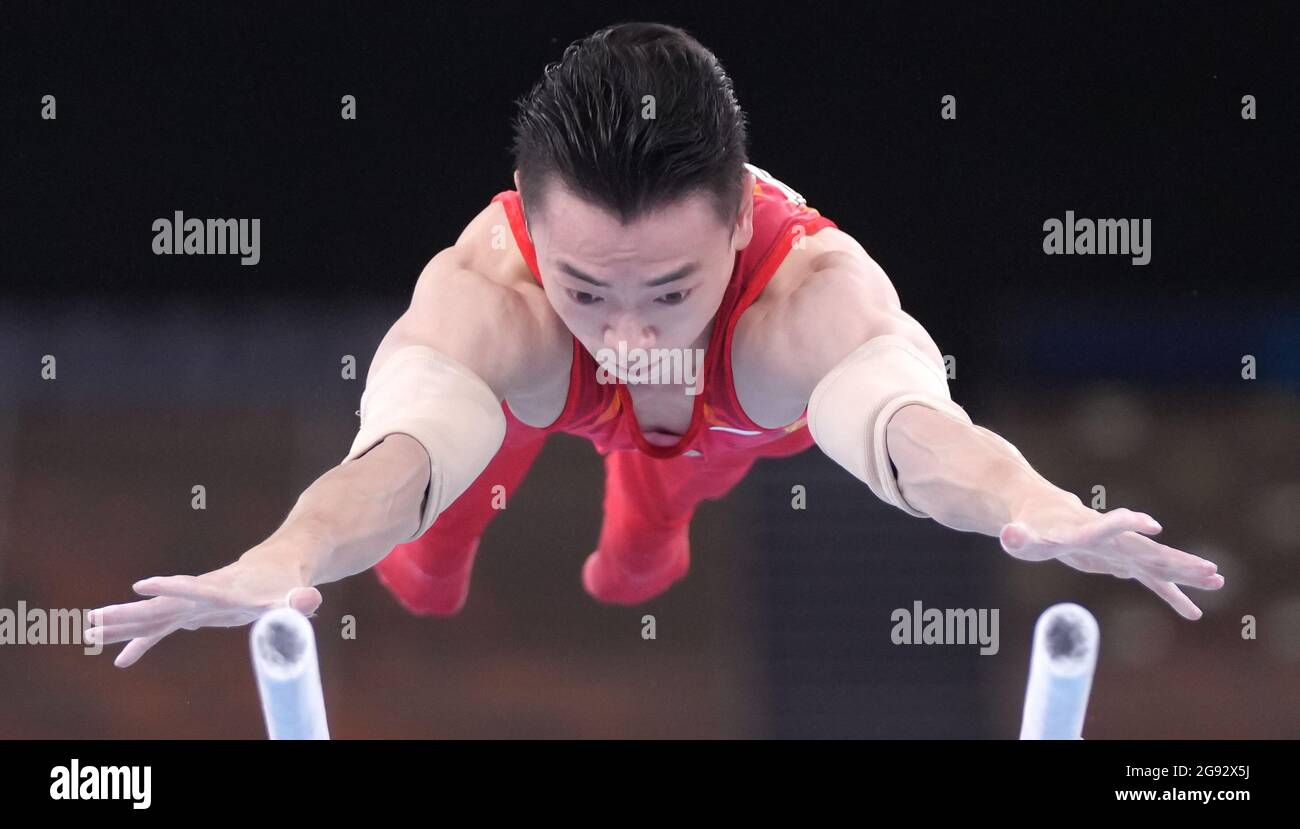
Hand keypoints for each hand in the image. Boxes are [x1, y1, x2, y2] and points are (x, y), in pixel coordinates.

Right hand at [88, 547, 322, 667]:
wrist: (276, 567)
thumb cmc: (285, 583)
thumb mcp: (295, 594)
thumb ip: (300, 601)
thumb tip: (310, 602)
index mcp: (223, 590)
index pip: (195, 588)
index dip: (171, 587)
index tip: (142, 585)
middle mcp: (201, 595)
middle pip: (161, 605)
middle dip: (128, 613)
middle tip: (94, 620)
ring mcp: (193, 604)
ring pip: (153, 616)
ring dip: (123, 626)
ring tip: (89, 632)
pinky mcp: (193, 613)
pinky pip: (162, 631)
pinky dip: (142, 644)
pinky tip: (121, 660)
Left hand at [999, 499, 1224, 619]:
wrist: (1040, 510)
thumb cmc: (1028, 525)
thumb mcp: (1019, 535)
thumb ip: (1018, 537)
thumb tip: (1010, 536)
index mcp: (1086, 530)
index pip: (1106, 528)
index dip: (1124, 526)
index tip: (1150, 525)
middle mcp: (1110, 539)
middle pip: (1147, 551)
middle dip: (1176, 561)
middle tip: (1209, 570)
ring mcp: (1119, 551)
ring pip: (1157, 564)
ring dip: (1185, 574)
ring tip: (1218, 582)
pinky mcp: (1121, 563)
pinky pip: (1150, 581)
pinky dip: (1170, 594)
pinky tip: (1193, 612)